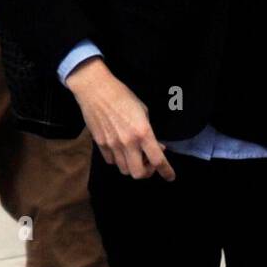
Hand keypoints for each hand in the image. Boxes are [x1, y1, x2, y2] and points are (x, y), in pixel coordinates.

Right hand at [66, 57, 175, 181]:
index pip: (157, 160)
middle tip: (149, 162)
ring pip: (124, 169)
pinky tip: (121, 149)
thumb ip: (149, 131)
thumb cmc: (123, 96)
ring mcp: (112, 145)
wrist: (96, 90)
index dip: (166, 171)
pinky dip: (119, 159)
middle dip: (147, 172)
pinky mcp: (100, 144)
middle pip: (138, 173)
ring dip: (132, 165)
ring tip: (135, 154)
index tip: (170, 177)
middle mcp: (128, 143)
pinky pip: (111, 161)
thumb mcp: (143, 111)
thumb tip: (154, 146)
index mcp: (143, 132)